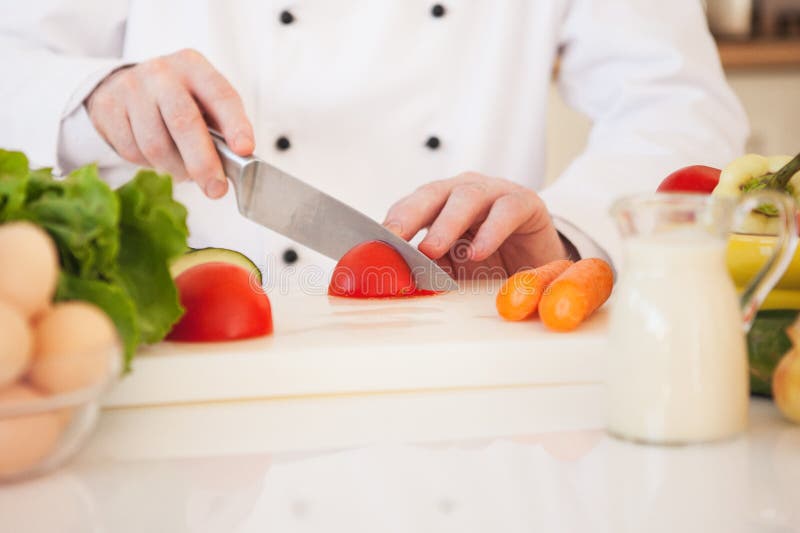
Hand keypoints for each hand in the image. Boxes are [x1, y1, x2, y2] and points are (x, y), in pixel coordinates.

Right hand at [85, 49, 253, 197]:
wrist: (126, 86)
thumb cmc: (178, 100)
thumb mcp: (204, 102)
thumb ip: (221, 127)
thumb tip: (237, 162)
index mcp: (194, 67)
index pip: (220, 95)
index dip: (234, 124)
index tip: (244, 149)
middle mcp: (162, 73)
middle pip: (184, 122)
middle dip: (203, 162)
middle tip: (216, 189)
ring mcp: (131, 89)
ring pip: (156, 145)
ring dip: (175, 169)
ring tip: (184, 171)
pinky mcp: (108, 108)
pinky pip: (132, 151)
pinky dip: (150, 165)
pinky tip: (157, 157)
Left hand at [383, 173, 567, 278]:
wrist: (537, 263)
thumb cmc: (491, 262)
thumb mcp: (453, 268)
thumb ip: (428, 268)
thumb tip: (396, 278)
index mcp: (440, 203)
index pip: (410, 206)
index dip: (392, 222)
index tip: (373, 241)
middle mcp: (463, 191)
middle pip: (432, 193)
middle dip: (410, 214)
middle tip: (395, 238)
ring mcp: (495, 193)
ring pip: (467, 196)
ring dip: (446, 223)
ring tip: (432, 250)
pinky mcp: (525, 202)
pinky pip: (505, 211)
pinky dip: (491, 231)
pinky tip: (479, 252)